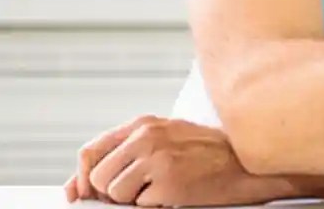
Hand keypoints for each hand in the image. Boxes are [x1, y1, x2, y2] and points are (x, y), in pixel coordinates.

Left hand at [64, 115, 294, 206]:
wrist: (247, 163)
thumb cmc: (207, 154)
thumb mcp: (165, 140)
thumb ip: (125, 153)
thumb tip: (75, 187)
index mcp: (143, 124)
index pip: (90, 152)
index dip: (83, 179)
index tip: (87, 194)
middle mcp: (147, 136)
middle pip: (97, 178)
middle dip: (114, 192)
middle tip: (141, 191)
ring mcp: (157, 158)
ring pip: (116, 193)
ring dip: (136, 200)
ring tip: (163, 189)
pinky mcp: (169, 181)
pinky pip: (141, 206)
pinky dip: (157, 205)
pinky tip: (177, 193)